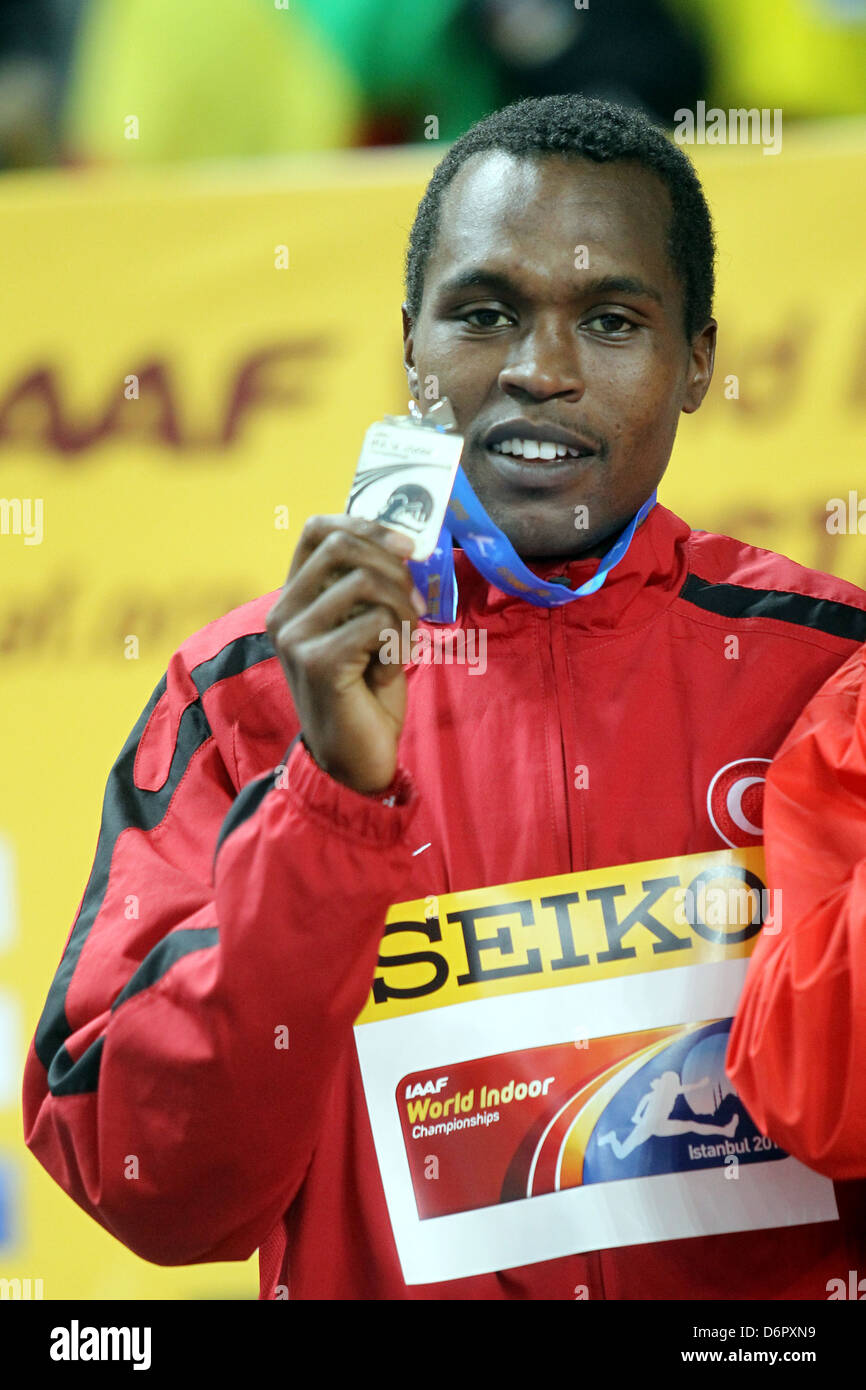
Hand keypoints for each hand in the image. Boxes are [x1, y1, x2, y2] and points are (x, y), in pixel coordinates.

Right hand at [266, 515, 425, 793]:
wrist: (354, 761)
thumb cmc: (364, 694)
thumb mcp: (366, 629)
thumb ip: (371, 589)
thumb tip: (406, 544)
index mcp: (292, 600)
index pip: (318, 530)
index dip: (365, 524)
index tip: (406, 546)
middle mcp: (284, 614)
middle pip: (346, 548)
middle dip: (396, 571)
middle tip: (414, 607)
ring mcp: (295, 637)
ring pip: (368, 583)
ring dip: (403, 612)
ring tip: (400, 647)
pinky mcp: (317, 661)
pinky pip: (379, 623)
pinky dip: (400, 644)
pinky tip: (387, 671)